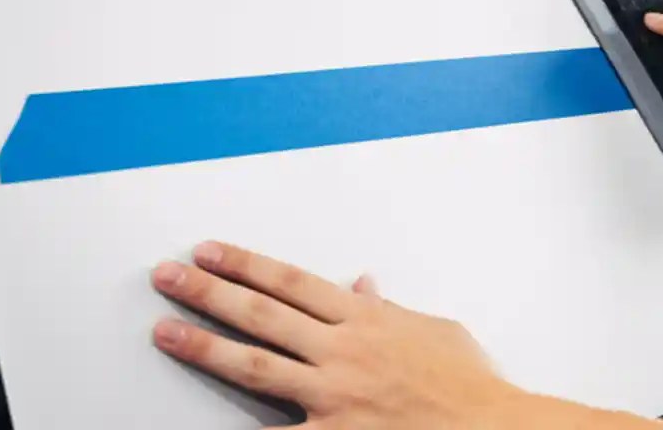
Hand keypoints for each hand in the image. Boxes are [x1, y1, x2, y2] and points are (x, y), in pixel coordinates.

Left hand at [151, 242, 518, 428]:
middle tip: (169, 277)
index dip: (245, 263)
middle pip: (262, 313)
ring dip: (205, 346)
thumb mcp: (434, 330)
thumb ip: (392, 310)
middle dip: (209, 291)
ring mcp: (336, 396)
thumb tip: (363, 287)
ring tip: (166, 332)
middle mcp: (344, 351)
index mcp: (366, 319)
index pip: (291, 280)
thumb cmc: (469, 386)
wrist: (496, 429)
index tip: (210, 251)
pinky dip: (246, 428)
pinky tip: (207, 422)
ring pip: (256, 366)